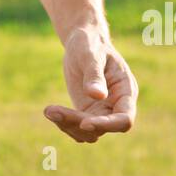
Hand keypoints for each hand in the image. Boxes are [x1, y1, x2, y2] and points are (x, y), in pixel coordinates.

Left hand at [44, 27, 137, 142]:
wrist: (81, 42)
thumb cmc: (90, 43)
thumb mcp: (91, 54)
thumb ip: (94, 74)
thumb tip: (98, 95)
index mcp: (126, 91)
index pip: (125, 119)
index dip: (107, 125)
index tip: (85, 123)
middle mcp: (116, 106)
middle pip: (103, 128)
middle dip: (78, 123)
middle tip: (51, 111)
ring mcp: (102, 112)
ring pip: (89, 133)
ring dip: (68, 126)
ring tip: (49, 110)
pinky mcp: (87, 113)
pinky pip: (78, 128)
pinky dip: (64, 124)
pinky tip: (51, 111)